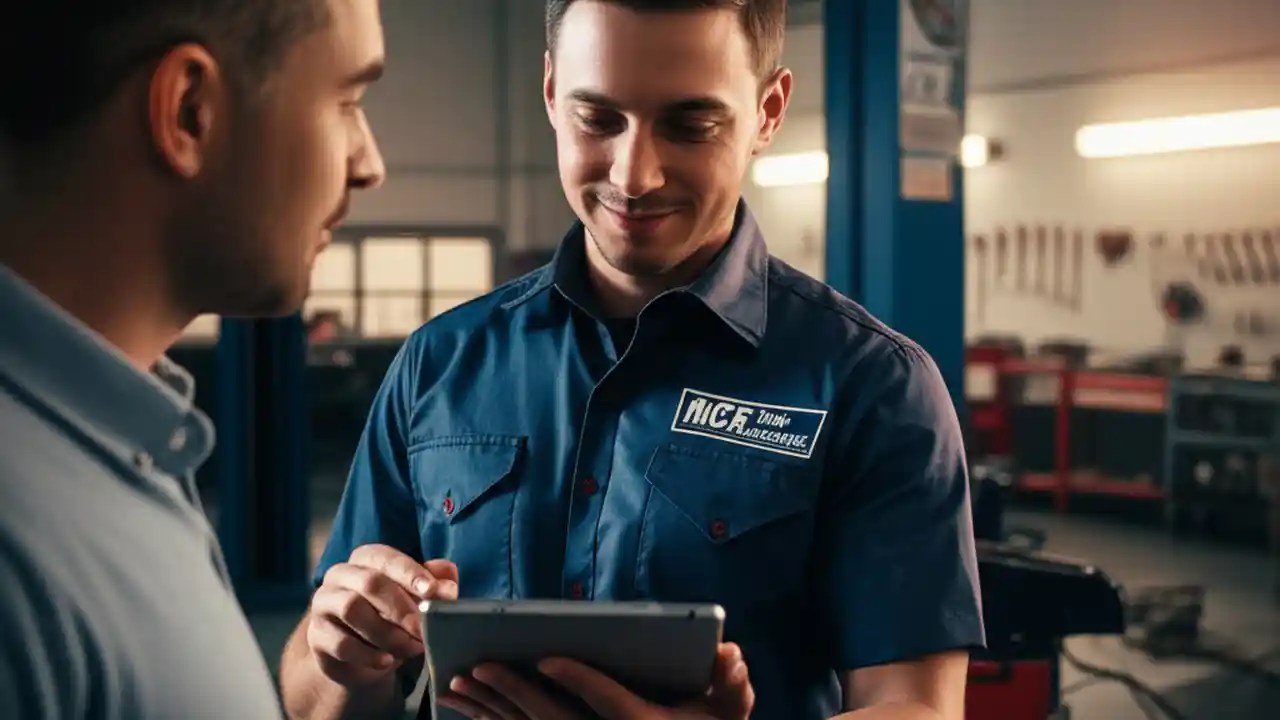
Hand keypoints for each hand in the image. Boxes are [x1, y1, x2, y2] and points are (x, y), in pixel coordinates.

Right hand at [306, 544, 458, 687]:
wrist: (362, 656)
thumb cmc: (393, 617)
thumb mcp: (416, 599)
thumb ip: (434, 586)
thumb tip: (448, 585)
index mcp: (366, 558)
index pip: (387, 557)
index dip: (411, 572)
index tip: (433, 591)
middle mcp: (340, 574)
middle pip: (370, 582)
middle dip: (402, 607)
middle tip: (423, 629)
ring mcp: (323, 604)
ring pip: (352, 609)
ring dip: (387, 632)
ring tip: (410, 647)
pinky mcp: (316, 635)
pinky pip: (341, 643)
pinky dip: (368, 654)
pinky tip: (387, 661)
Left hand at [438, 642, 753, 719]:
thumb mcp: (727, 713)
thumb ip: (733, 686)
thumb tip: (731, 653)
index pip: (607, 702)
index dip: (578, 679)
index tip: (547, 657)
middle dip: (512, 693)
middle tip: (478, 666)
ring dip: (489, 709)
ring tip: (457, 682)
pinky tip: (467, 703)